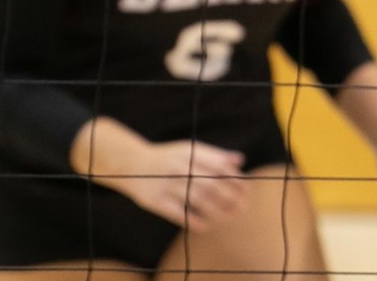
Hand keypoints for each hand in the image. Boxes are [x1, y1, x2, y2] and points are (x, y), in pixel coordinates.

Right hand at [92, 136, 248, 229]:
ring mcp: (166, 184)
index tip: (246, 191)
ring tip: (227, 218)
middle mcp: (178, 167)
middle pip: (211, 185)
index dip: (236, 181)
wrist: (130, 163)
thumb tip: (240, 160)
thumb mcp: (188, 149)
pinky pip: (180, 214)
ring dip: (218, 212)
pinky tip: (205, 225)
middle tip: (241, 209)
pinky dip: (195, 221)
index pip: (219, 167)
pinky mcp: (156, 201)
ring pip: (198, 201)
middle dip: (231, 199)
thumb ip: (213, 155)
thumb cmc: (166, 158)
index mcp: (188, 153)